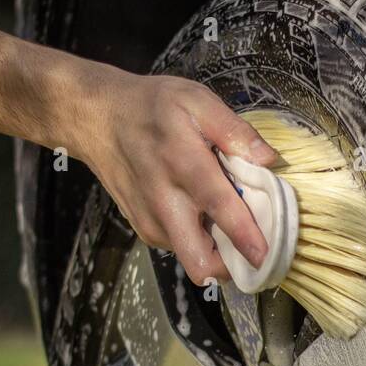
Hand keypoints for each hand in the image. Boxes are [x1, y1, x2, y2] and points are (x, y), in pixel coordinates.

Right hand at [78, 70, 277, 285]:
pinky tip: (203, 212)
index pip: (217, 207)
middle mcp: (165, 201)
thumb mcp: (195, 100)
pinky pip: (182, 247)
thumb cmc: (149, 107)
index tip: (265, 256)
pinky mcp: (145, 230)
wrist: (97, 119)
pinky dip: (200, 238)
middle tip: (255, 251)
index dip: (243, 236)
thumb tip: (268, 159)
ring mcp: (152, 221)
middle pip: (199, 260)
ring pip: (194, 259)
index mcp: (182, 163)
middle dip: (232, 266)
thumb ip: (233, 130)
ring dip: (219, 250)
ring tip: (228, 220)